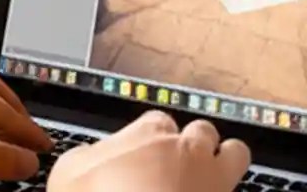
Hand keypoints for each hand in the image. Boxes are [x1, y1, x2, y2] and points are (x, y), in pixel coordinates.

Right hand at [49, 111, 249, 191]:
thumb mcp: (69, 173)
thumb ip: (86, 157)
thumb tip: (90, 157)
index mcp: (150, 133)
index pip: (157, 122)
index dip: (150, 139)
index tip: (140, 155)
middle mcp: (188, 149)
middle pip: (200, 132)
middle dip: (192, 145)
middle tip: (175, 168)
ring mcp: (214, 178)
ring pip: (235, 152)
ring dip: (224, 161)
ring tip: (207, 179)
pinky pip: (238, 188)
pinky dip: (227, 191)